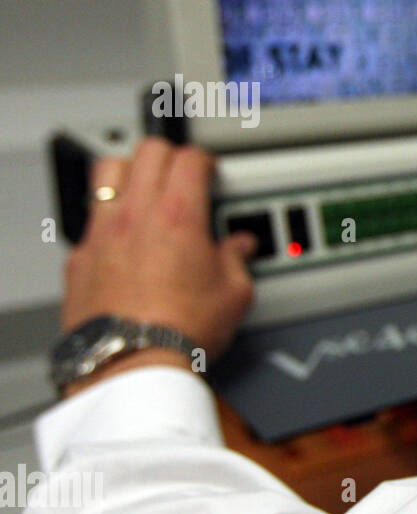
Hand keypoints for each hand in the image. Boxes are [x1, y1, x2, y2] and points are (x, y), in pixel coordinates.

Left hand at [60, 138, 258, 390]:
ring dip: (129, 171)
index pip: (190, 158)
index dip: (205, 159)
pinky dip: (107, 217)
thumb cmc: (181, 330)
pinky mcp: (79, 257)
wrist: (134, 362)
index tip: (209, 170)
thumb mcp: (234, 294)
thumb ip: (237, 260)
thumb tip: (239, 249)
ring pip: (107, 171)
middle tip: (180, 172)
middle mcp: (136, 214)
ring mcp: (102, 232)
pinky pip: (90, 219)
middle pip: (148, 152)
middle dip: (169, 155)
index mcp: (179, 215)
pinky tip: (120, 235)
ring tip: (143, 186)